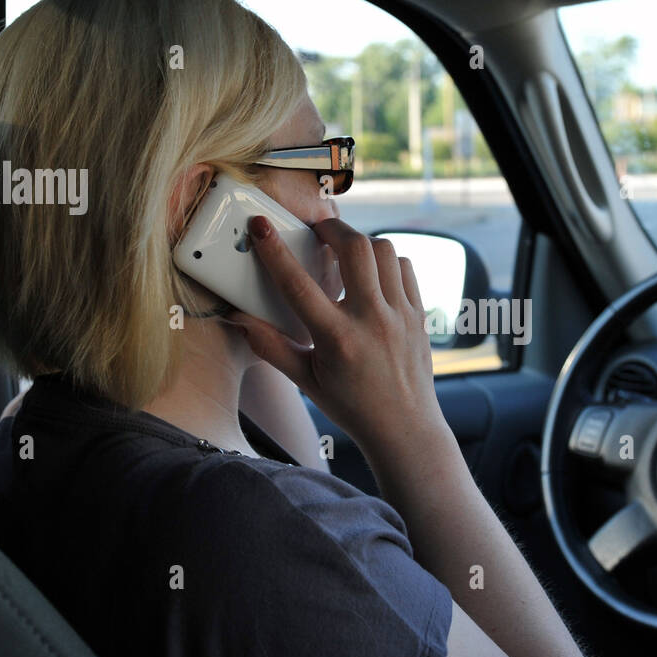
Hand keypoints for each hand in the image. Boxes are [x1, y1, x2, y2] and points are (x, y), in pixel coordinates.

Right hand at [225, 215, 451, 464]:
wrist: (404, 428)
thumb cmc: (351, 405)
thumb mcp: (305, 380)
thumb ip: (270, 346)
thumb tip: (238, 319)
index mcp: (337, 338)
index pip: (297, 284)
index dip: (274, 251)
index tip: (261, 228)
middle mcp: (371, 320)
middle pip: (355, 248)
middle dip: (332, 228)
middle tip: (317, 231)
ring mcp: (400, 315)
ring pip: (385, 250)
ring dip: (361, 242)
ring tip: (344, 250)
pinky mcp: (418, 314)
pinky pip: (405, 268)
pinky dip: (387, 261)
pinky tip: (372, 273)